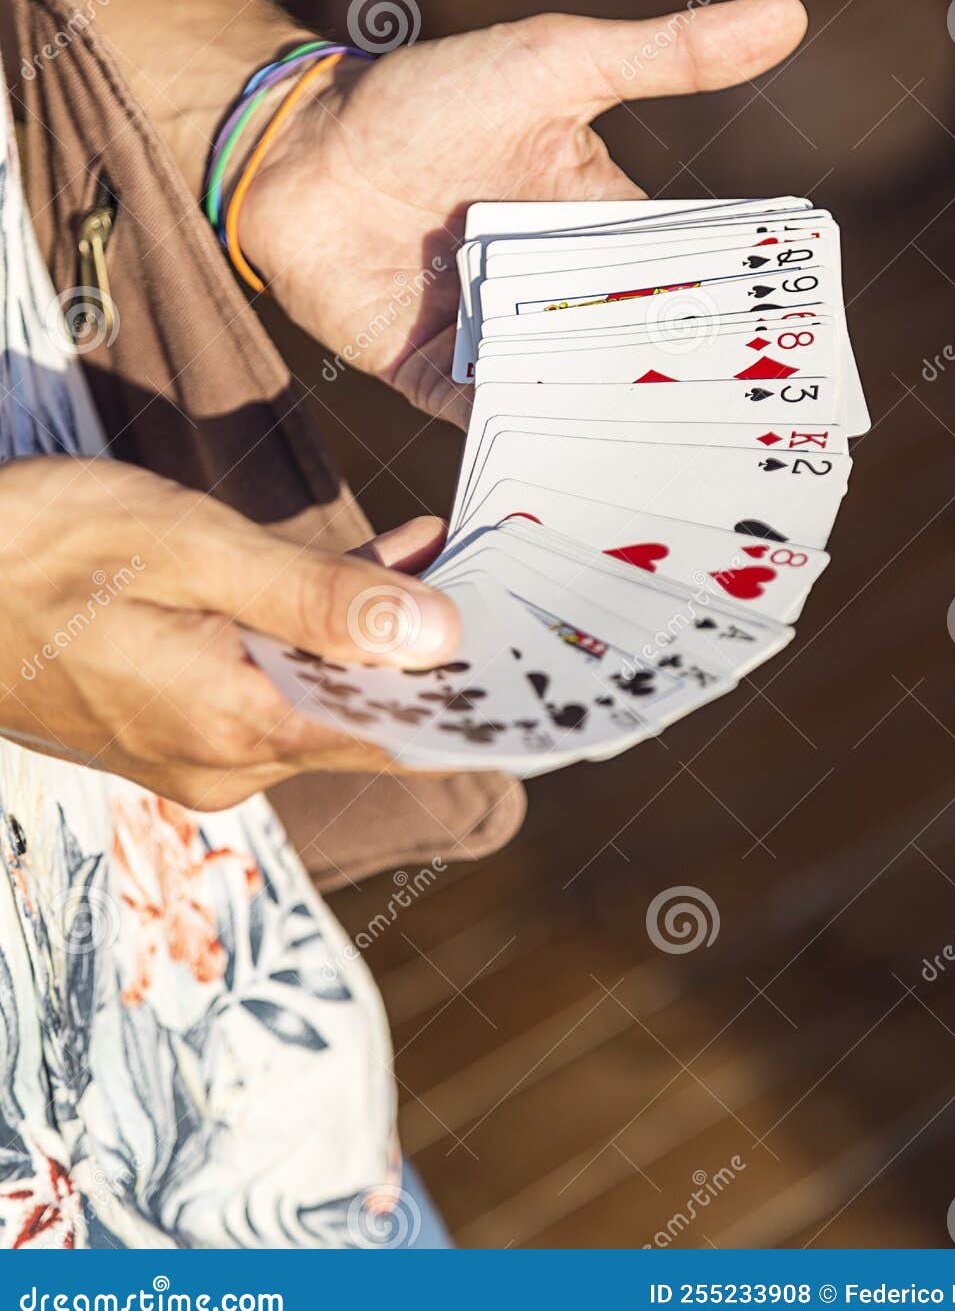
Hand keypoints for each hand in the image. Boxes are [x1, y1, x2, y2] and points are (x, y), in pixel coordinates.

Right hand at [0, 457, 462, 809]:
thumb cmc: (35, 550)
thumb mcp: (189, 549)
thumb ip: (316, 596)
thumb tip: (438, 637)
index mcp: (239, 727)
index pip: (402, 738)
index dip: (481, 701)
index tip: (548, 658)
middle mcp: (226, 760)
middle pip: (368, 714)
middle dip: (437, 651)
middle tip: (505, 574)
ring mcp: (193, 749)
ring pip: (321, 694)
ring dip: (378, 631)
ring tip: (440, 554)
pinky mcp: (168, 722)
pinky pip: (272, 686)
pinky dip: (319, 634)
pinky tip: (363, 570)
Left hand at [238, 0, 806, 421]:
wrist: (300, 150)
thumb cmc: (429, 98)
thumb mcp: (558, 66)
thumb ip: (667, 56)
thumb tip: (792, 14)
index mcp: (601, 225)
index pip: (685, 277)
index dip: (736, 311)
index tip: (795, 352)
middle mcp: (559, 293)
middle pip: (636, 351)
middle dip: (682, 385)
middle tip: (748, 432)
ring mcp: (502, 343)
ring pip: (574, 398)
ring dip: (613, 424)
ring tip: (677, 474)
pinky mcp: (442, 382)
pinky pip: (495, 425)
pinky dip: (530, 444)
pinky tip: (573, 474)